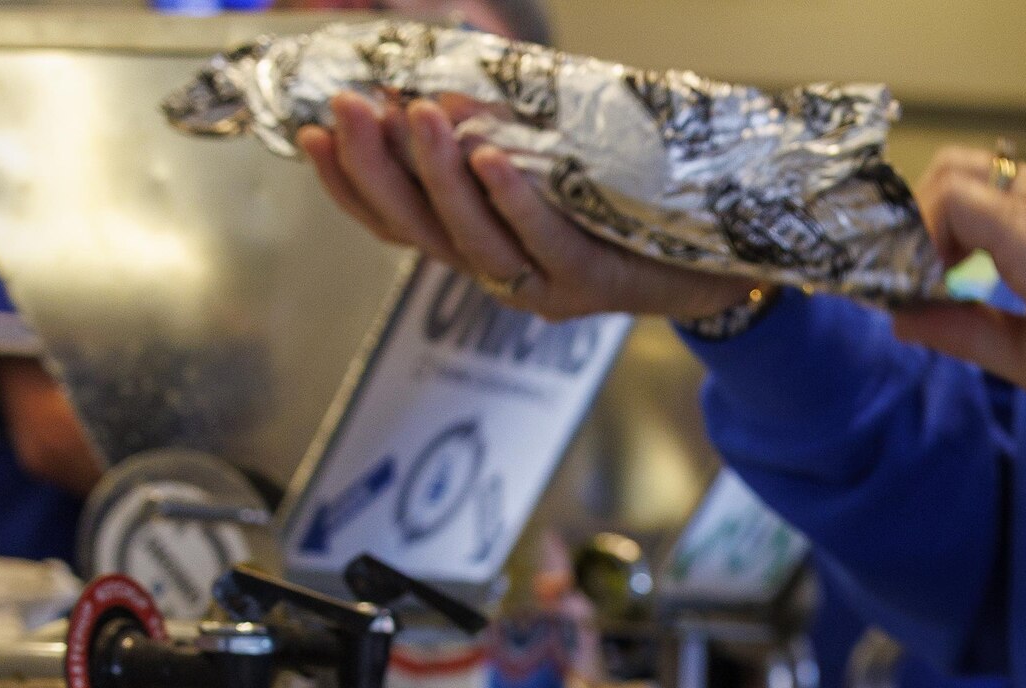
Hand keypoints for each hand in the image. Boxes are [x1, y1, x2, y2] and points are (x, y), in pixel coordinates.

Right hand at [293, 92, 751, 322]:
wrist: (718, 262)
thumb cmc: (626, 205)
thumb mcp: (550, 156)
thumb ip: (497, 124)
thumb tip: (447, 64)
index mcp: (476, 241)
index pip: (391, 221)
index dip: (347, 183)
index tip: (308, 133)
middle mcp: (498, 272)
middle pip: (416, 229)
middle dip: (376, 167)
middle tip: (347, 107)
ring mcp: (544, 285)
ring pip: (472, 238)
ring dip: (439, 175)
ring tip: (419, 116)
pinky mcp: (594, 283)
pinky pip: (545, 243)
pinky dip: (514, 200)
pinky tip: (492, 157)